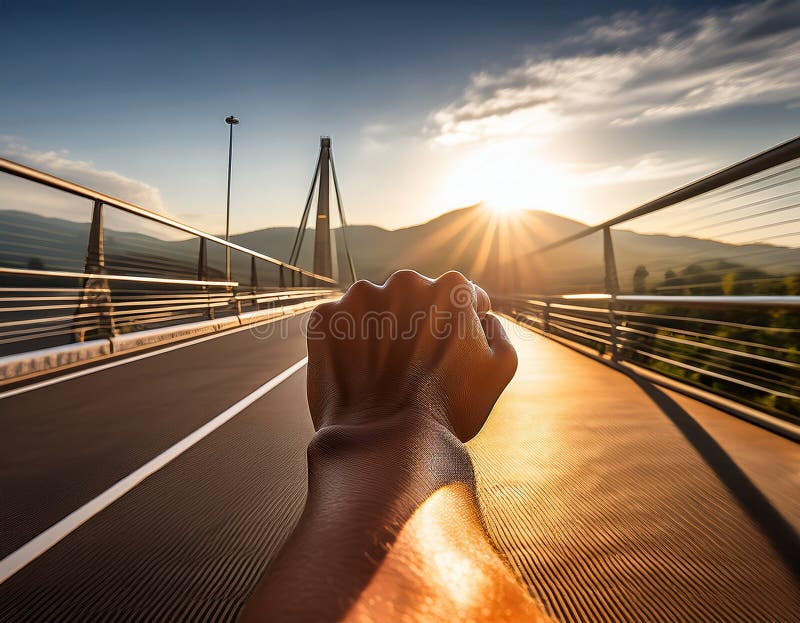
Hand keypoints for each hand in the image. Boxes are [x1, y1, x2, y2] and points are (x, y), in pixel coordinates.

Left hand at [306, 270, 516, 440]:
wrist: (385, 443)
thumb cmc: (449, 410)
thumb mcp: (500, 369)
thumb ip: (499, 331)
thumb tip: (484, 318)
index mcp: (452, 288)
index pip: (462, 299)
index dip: (461, 330)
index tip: (449, 356)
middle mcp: (406, 281)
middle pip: (416, 300)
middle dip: (418, 326)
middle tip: (415, 368)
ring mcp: (360, 296)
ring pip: (375, 309)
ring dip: (380, 331)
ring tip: (383, 374)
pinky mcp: (325, 317)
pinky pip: (339, 325)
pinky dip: (346, 344)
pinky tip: (356, 374)